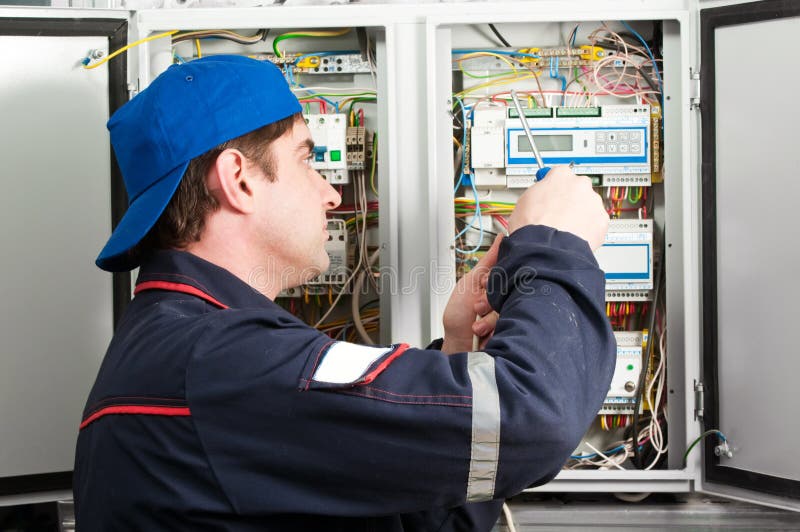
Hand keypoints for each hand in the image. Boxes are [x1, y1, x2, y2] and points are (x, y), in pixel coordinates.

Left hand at [441, 236, 502, 354]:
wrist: (458, 345)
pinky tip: (483, 331)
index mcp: (496, 281)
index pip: (508, 268)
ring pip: (512, 305)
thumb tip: (502, 238)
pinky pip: (515, 320)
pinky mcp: (513, 325)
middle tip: (477, 308)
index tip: (485, 286)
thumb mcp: (468, 283)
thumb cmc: (459, 316)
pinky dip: (495, 327)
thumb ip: (487, 261)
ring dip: (489, 317)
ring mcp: (510, 310)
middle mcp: (505, 294)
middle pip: (512, 287)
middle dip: (490, 300)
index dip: (496, 278)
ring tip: (476, 325)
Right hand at [508, 165, 608, 249]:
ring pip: (589, 206)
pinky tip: (575, 236)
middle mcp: (580, 185)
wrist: (547, 247)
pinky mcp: (602, 220)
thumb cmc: (533, 226)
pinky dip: (589, 229)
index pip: (561, 173)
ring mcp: (593, 202)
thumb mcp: (524, 201)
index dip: (555, 186)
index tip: (554, 192)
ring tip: (566, 229)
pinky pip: (596, 223)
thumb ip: (538, 193)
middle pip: (578, 188)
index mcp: (560, 176)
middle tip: (559, 214)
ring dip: (581, 215)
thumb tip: (538, 195)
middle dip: (571, 200)